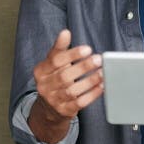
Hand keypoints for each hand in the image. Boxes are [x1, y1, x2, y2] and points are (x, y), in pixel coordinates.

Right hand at [29, 29, 102, 143]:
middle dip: (83, 67)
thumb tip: (65, 32)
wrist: (49, 108)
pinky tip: (101, 86)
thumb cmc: (55, 78)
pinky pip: (79, 103)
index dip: (72, 54)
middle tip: (99, 59)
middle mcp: (44, 86)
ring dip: (89, 81)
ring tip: (102, 72)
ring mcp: (53, 100)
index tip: (88, 49)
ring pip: (72, 90)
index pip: (56, 61)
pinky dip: (92, 94)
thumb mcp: (53, 63)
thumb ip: (60, 48)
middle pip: (64, 76)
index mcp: (41, 71)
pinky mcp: (64, 111)